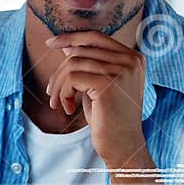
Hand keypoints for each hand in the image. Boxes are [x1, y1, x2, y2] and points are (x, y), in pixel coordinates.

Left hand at [45, 31, 147, 166]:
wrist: (123, 147)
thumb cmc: (110, 118)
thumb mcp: (98, 86)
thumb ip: (88, 64)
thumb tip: (66, 45)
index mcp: (133, 58)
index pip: (95, 37)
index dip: (70, 37)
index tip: (50, 43)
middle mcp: (130, 60)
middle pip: (80, 51)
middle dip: (60, 72)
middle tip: (52, 93)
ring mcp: (121, 71)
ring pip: (72, 64)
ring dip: (58, 85)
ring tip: (59, 103)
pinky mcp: (108, 85)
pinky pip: (71, 78)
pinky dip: (62, 93)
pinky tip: (67, 108)